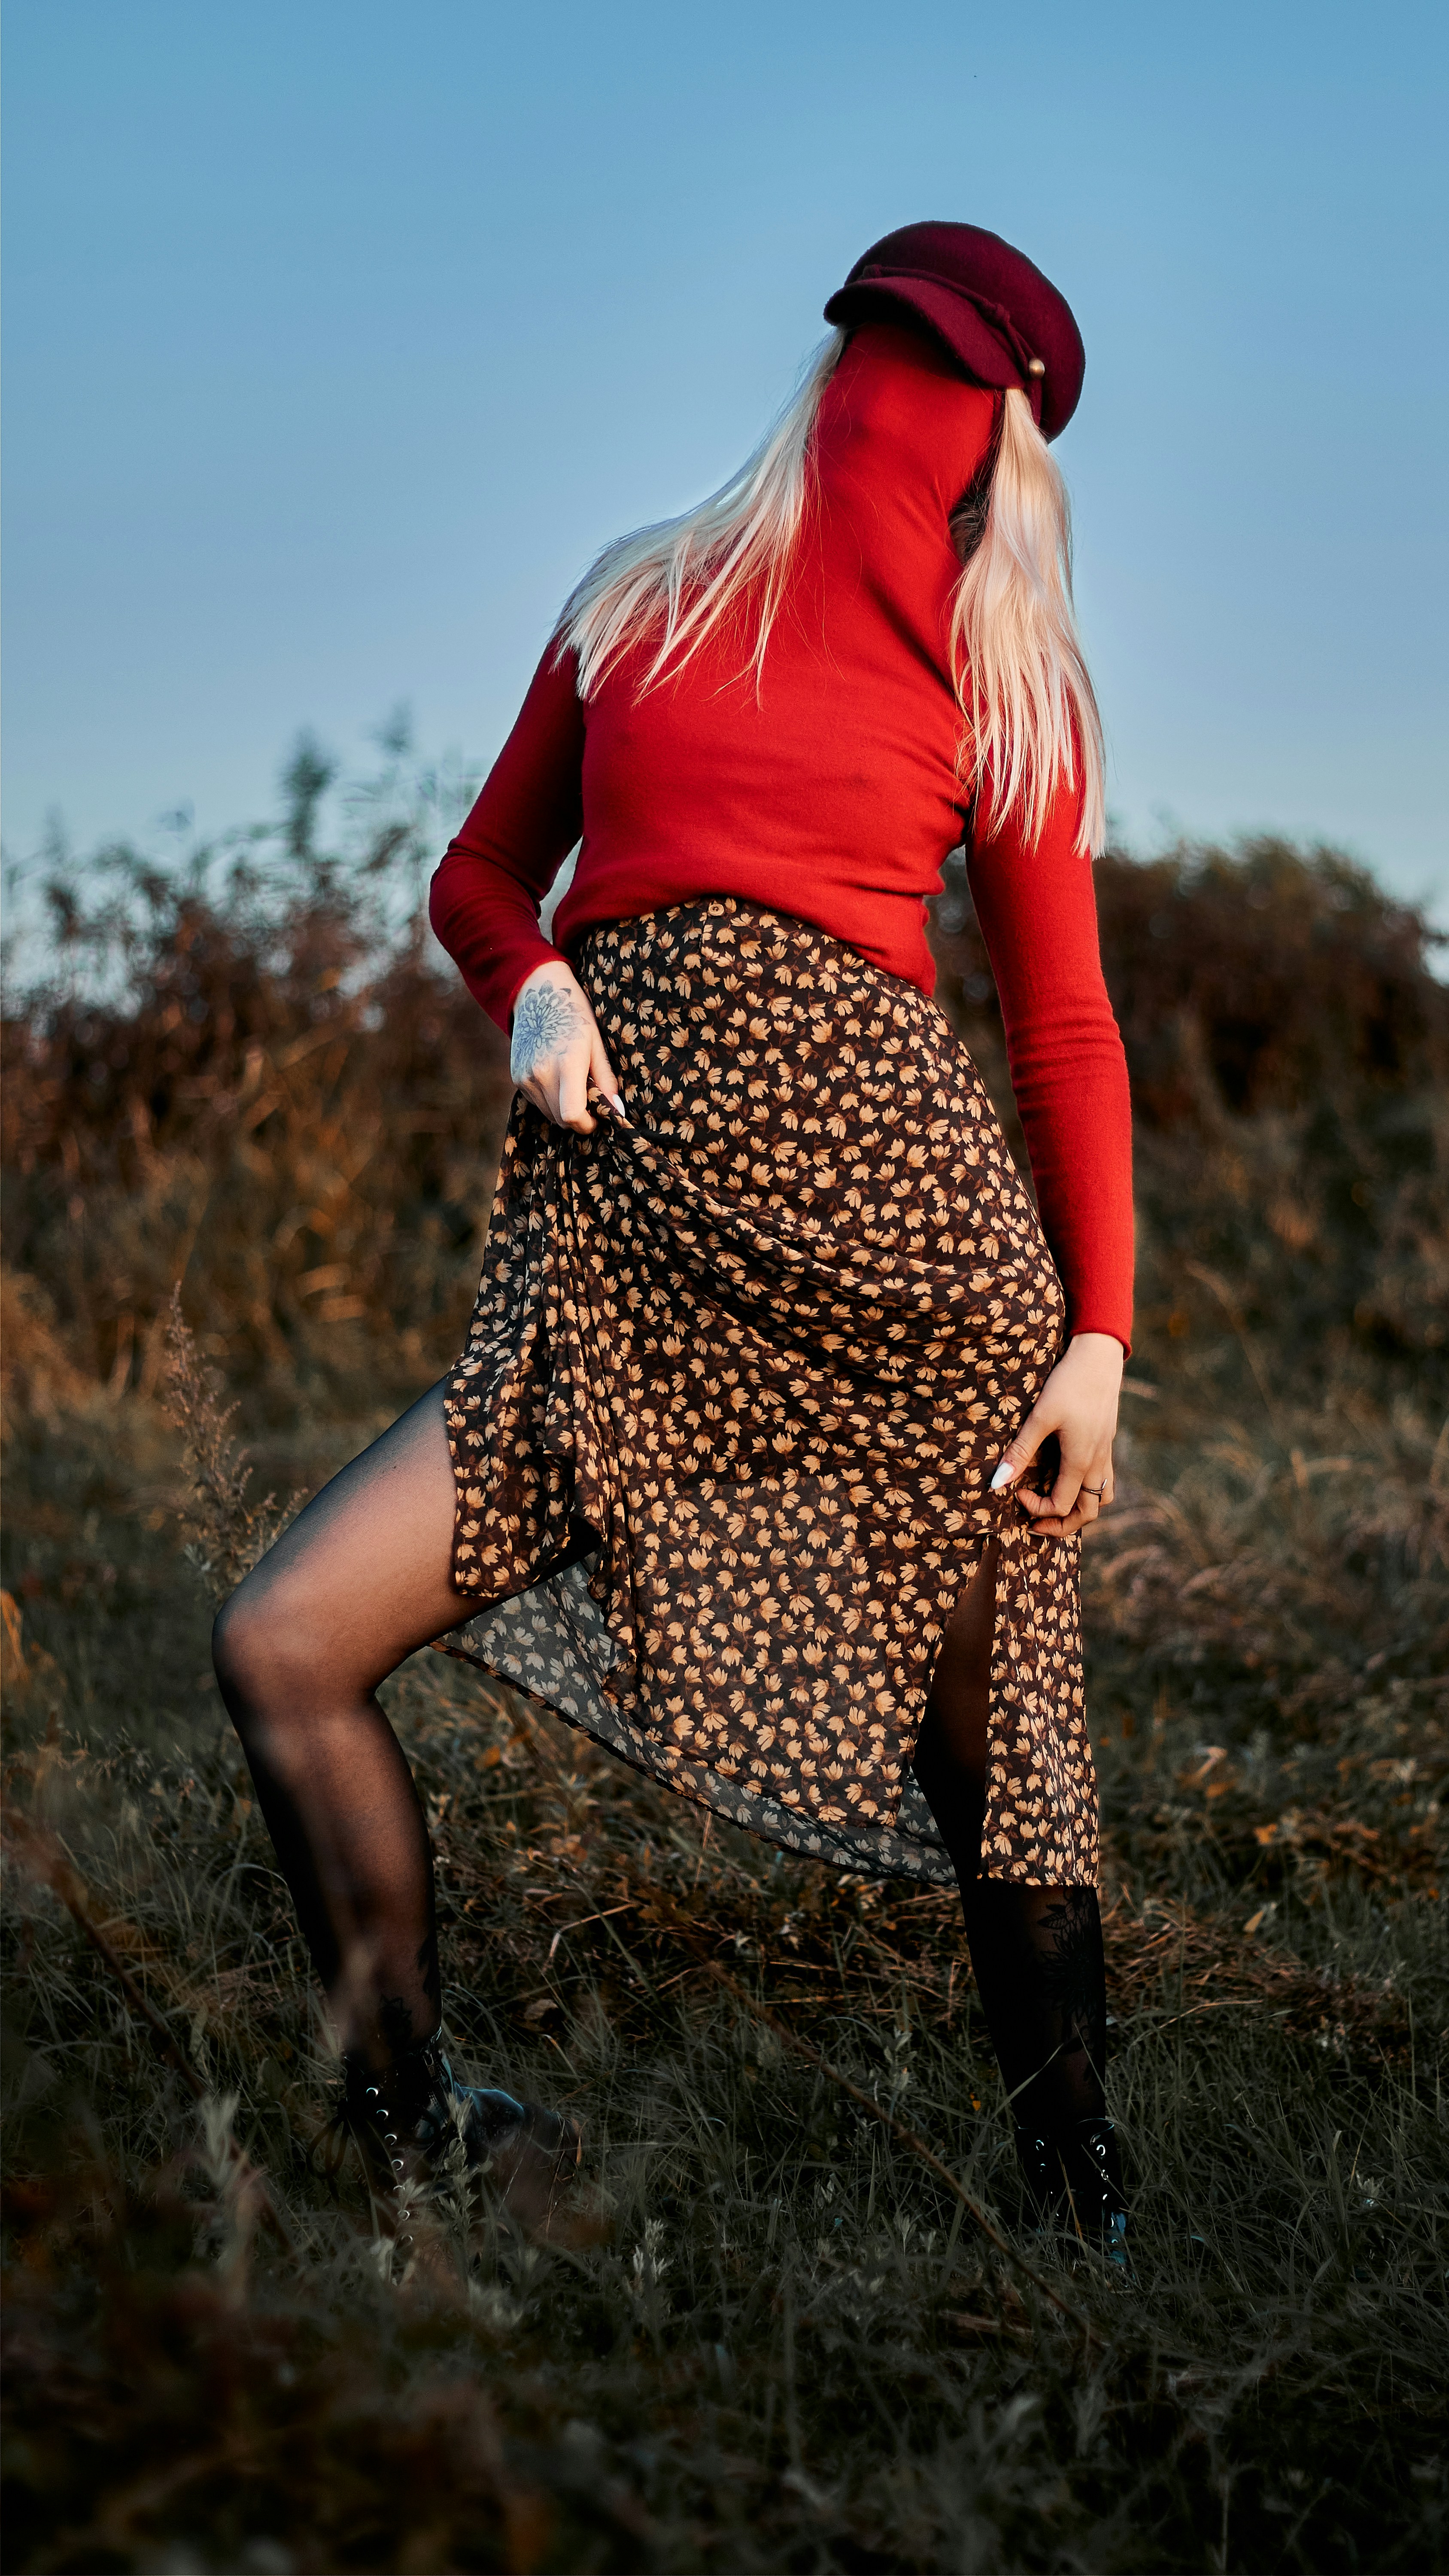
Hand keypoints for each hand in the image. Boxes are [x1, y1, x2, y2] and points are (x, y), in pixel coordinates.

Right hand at [509, 963, 624, 1134]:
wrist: (538, 995)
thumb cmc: (575, 1016)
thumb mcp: (596, 1043)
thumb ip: (606, 1080)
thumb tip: (617, 1111)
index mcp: (566, 1064)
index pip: (572, 1116)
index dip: (588, 1125)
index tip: (600, 1118)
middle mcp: (541, 1074)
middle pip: (561, 1120)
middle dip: (580, 1119)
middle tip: (592, 1101)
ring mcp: (525, 1078)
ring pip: (549, 1115)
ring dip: (565, 1111)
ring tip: (575, 1086)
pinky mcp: (517, 1079)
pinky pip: (538, 1103)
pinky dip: (551, 1100)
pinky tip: (558, 1079)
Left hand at [988, 1332, 1123, 1536]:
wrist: (1099, 1357)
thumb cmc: (1069, 1383)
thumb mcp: (1040, 1417)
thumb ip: (1020, 1451)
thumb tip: (997, 1483)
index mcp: (1080, 1461)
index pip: (1061, 1506)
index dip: (1036, 1507)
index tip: (1015, 1490)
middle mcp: (1097, 1463)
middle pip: (1088, 1513)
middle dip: (1062, 1525)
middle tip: (1035, 1523)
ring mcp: (1105, 1453)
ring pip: (1102, 1498)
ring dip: (1081, 1509)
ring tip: (1055, 1506)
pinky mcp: (1106, 1442)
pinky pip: (1104, 1479)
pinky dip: (1089, 1490)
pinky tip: (1069, 1478)